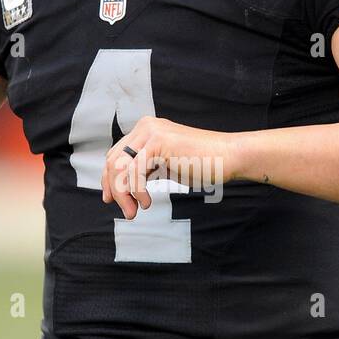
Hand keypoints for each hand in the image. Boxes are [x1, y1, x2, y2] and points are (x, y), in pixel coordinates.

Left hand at [101, 116, 241, 219]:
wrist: (229, 157)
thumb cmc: (202, 164)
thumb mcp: (166, 166)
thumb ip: (145, 169)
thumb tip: (122, 187)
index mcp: (146, 130)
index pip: (115, 155)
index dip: (109, 179)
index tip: (111, 200)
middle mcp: (145, 127)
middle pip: (113, 160)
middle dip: (114, 189)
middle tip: (127, 212)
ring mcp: (151, 132)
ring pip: (120, 167)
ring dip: (123, 194)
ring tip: (134, 211)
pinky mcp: (159, 143)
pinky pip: (135, 171)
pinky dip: (136, 190)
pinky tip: (147, 202)